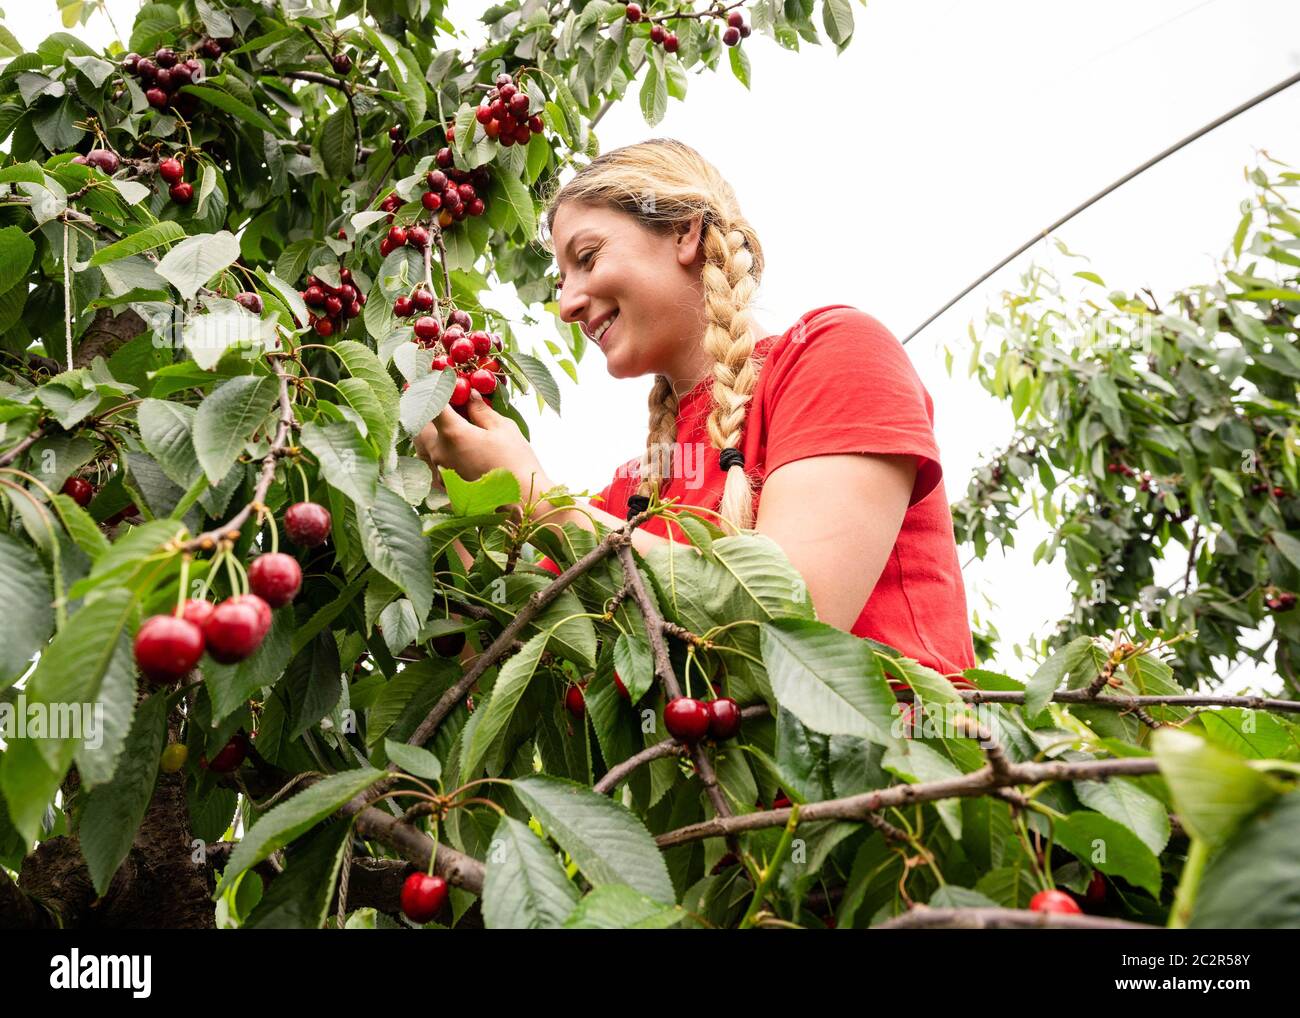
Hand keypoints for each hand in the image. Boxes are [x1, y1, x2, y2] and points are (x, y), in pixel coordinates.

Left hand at [413, 390, 553, 506]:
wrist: (523, 504)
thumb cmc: (517, 463)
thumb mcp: (503, 429)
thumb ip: (480, 410)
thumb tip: (468, 396)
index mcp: (452, 434)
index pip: (432, 400)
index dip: (432, 385)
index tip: (436, 376)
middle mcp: (437, 453)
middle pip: (418, 422)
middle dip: (425, 407)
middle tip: (436, 398)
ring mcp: (436, 472)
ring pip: (420, 444)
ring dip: (427, 429)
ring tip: (442, 422)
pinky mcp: (441, 488)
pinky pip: (427, 464)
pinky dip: (432, 451)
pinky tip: (445, 448)